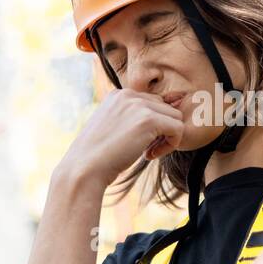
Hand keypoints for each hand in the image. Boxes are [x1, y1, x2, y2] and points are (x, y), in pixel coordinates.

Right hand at [62, 89, 186, 185]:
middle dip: (161, 129)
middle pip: (165, 107)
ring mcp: (139, 105)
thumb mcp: (111, 128)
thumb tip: (164, 118)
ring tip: (148, 152)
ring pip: (175, 116)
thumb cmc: (96, 156)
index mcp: (117, 94)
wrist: (84, 168)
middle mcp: (128, 94)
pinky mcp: (149, 120)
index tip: (138, 143)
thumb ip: (131, 118)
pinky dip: (171, 145)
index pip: (150, 102)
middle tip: (145, 149)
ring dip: (167, 137)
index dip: (150, 124)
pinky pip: (178, 128)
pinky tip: (150, 155)